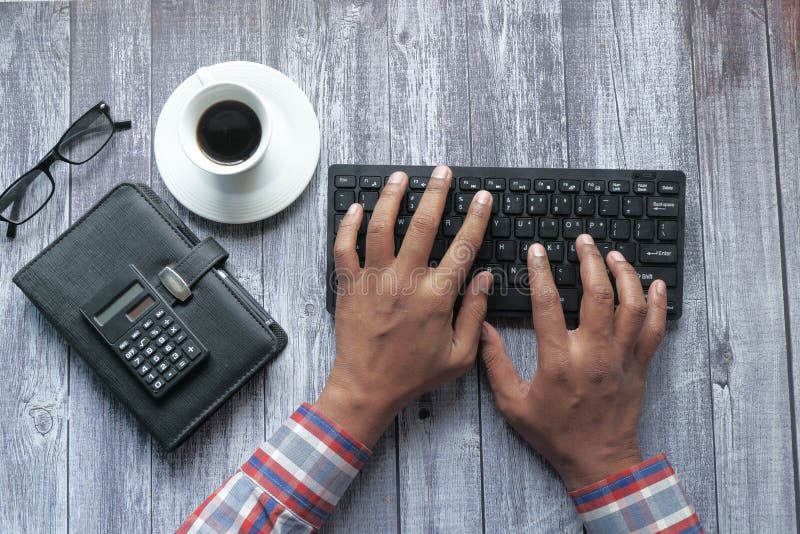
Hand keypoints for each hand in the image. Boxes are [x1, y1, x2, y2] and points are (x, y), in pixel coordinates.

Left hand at [315, 165, 493, 446]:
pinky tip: (357, 208)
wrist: (368, 387)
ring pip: (382, 227)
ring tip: (401, 176)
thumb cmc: (414, 374)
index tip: (482, 198)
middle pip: (423, 226)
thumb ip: (475, 313)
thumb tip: (487, 278)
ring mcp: (374, 280)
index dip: (476, 218)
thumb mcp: (460, 355)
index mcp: (436, 297)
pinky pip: (345, 247)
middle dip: (436, 193)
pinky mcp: (350, 285)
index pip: (463, 247)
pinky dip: (349, 225)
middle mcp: (405, 281)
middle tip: (443, 172)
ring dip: (392, 197)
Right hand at [480, 234, 667, 488]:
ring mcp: (621, 359)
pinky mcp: (639, 366)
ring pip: (631, 307)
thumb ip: (495, 363)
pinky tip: (655, 283)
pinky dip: (658, 304)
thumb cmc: (555, 434)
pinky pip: (654, 329)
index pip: (548, 305)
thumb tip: (483, 327)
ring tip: (613, 254)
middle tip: (583, 241)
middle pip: (598, 296)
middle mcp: (593, 355)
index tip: (538, 251)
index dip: (541, 272)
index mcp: (559, 362)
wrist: (598, 461)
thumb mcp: (512, 404)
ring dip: (625, 275)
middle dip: (590, 261)